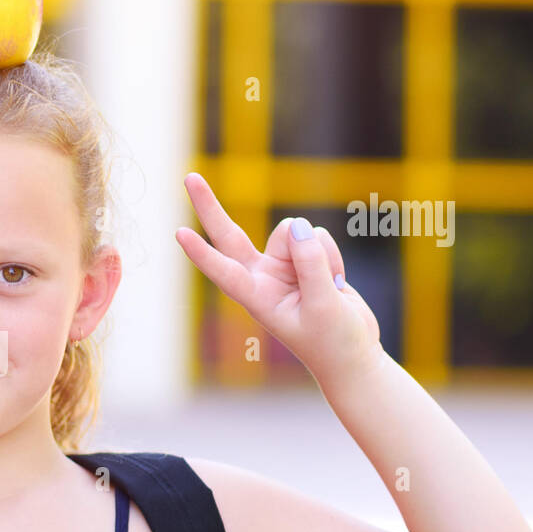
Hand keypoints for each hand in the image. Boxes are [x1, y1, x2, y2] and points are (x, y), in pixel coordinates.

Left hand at [174, 172, 383, 386]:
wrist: (353, 354)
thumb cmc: (334, 342)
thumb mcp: (324, 306)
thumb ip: (311, 266)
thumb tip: (299, 226)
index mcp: (257, 298)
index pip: (225, 271)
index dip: (203, 254)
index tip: (179, 234)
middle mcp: (261, 278)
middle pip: (230, 235)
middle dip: (210, 207)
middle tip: (189, 177)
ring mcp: (280, 266)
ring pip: (293, 231)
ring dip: (320, 252)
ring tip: (330, 287)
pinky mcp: (302, 259)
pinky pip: (316, 237)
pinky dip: (333, 255)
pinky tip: (337, 283)